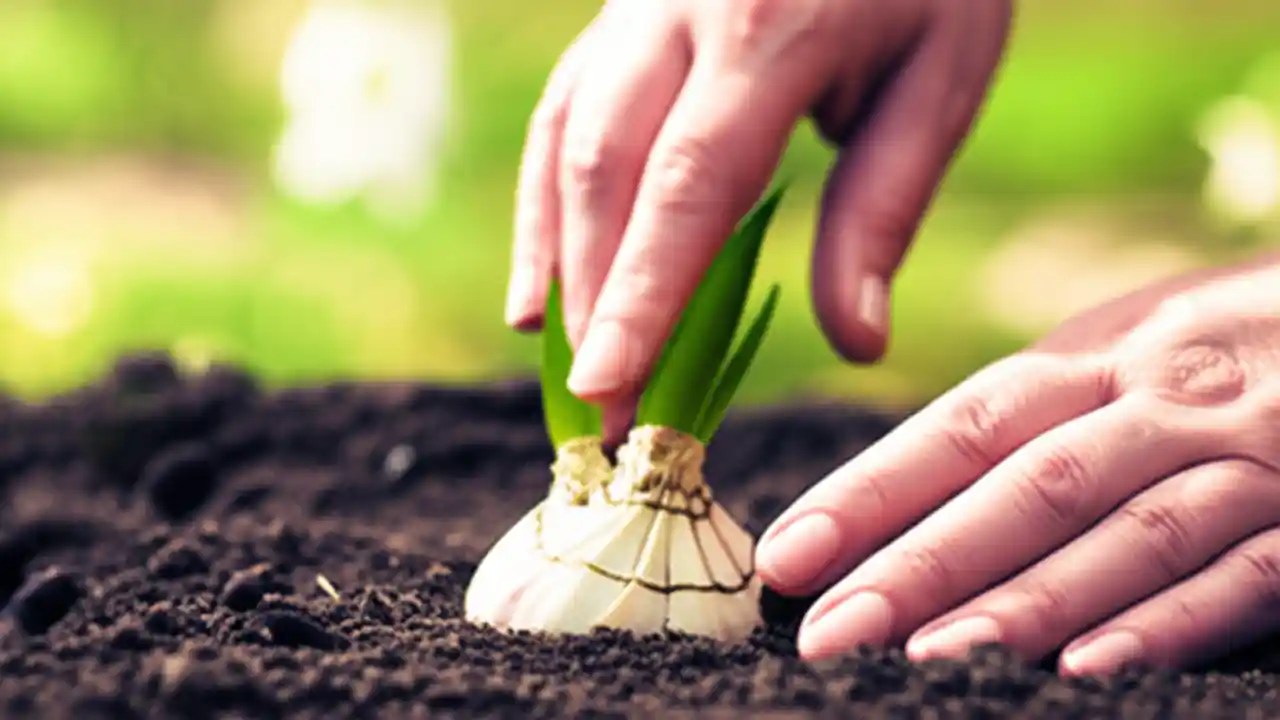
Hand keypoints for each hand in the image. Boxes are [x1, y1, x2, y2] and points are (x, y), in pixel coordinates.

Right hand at [504, 0, 1011, 436]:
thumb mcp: (941, 73)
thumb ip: (883, 204)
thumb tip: (854, 341)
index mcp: (772, 25)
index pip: (691, 181)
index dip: (643, 292)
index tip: (609, 389)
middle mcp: (678, 11)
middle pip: (608, 168)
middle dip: (596, 299)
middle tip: (598, 415)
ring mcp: (633, 6)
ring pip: (568, 142)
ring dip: (559, 262)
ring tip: (560, 364)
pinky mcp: (615, 16)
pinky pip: (562, 113)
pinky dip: (546, 206)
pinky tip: (545, 280)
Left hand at [754, 255, 1279, 674]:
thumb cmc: (1236, 342)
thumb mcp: (1132, 347)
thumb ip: (1036, 412)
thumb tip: (899, 493)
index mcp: (1101, 355)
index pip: (963, 426)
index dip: (869, 491)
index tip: (788, 555)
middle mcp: (1164, 400)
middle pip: (1026, 486)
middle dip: (919, 564)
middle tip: (827, 633)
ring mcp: (1248, 458)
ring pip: (1122, 535)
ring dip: (1021, 603)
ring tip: (923, 660)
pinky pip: (1240, 576)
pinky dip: (1163, 623)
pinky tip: (1085, 672)